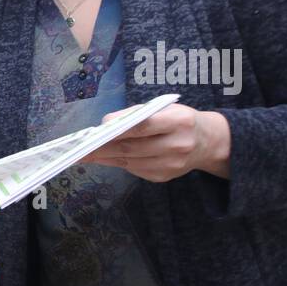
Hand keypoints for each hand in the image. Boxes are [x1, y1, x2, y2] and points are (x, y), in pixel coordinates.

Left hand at [81, 105, 230, 180]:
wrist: (207, 142)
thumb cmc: (179, 120)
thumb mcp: (165, 109)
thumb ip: (136, 114)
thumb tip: (105, 123)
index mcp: (179, 121)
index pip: (144, 125)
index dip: (119, 128)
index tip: (97, 129)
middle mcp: (177, 144)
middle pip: (132, 147)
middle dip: (102, 148)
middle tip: (79, 148)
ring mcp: (171, 164)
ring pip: (130, 161)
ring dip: (104, 158)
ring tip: (84, 154)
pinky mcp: (164, 177)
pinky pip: (134, 170)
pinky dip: (117, 163)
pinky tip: (103, 158)